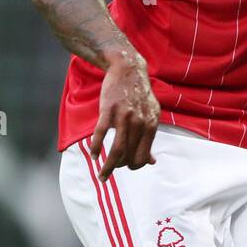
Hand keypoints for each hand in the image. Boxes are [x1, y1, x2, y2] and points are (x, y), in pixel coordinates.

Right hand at [90, 54, 160, 178]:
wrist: (127, 69)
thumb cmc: (138, 95)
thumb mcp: (150, 115)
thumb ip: (149, 139)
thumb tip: (152, 162)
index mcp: (151, 125)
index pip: (143, 156)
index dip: (134, 166)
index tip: (126, 166)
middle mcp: (139, 122)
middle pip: (129, 156)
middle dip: (119, 167)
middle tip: (111, 170)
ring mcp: (124, 117)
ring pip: (117, 150)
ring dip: (108, 168)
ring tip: (102, 176)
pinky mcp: (108, 110)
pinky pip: (101, 135)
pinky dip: (96, 148)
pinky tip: (94, 155)